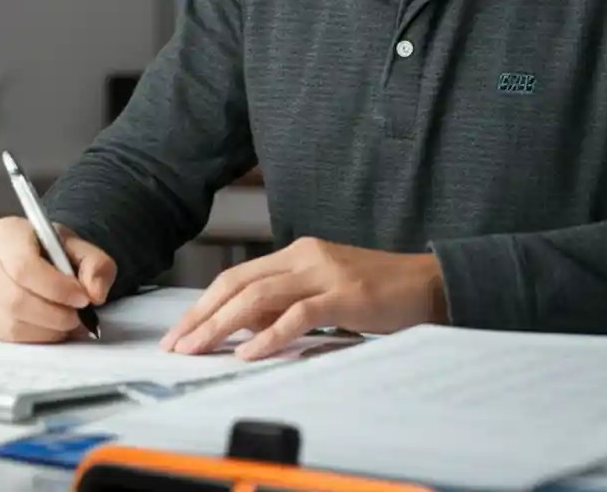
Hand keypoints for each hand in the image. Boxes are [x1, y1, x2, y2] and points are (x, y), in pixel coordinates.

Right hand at [0, 217, 116, 343]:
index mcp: (6, 232)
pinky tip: (50, 328)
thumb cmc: (56, 252)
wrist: (39, 259)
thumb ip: (97, 265)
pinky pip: (4, 335)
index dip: (56, 288)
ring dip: (46, 329)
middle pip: (13, 298)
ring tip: (66, 323)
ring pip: (9, 321)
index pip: (23, 266)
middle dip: (53, 314)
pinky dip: (34, 337)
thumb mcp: (84, 249)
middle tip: (77, 316)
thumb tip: (94, 293)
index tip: (82, 299)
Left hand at [160, 237, 447, 359]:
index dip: (203, 304)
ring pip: (259, 297)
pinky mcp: (345, 295)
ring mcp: (324, 273)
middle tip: (176, 345)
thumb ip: (286, 304)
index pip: (236, 277)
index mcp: (296, 254)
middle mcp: (304, 257)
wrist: (429, 284)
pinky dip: (269, 335)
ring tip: (199, 349)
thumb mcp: (323, 293)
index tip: (179, 332)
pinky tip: (249, 352)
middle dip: (201, 316)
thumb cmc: (378, 294)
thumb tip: (242, 327)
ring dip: (223, 326)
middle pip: (238, 284)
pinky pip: (298, 315)